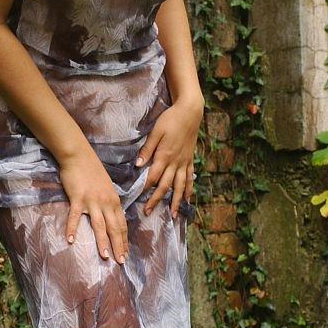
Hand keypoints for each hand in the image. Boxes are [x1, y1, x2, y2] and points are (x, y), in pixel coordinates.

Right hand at [59, 147, 128, 263]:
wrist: (79, 155)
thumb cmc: (92, 170)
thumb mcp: (106, 187)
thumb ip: (109, 202)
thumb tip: (112, 216)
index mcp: (114, 200)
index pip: (121, 224)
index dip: (123, 240)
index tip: (125, 253)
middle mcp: (106, 202)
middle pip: (114, 228)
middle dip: (118, 246)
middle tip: (120, 261)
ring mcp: (92, 201)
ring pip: (99, 225)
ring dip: (102, 242)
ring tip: (105, 257)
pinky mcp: (78, 198)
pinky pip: (75, 217)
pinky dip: (72, 228)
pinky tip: (70, 240)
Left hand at [135, 99, 202, 218]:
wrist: (190, 112)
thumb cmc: (170, 120)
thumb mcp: (156, 131)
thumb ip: (147, 149)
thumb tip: (138, 165)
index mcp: (165, 156)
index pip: (153, 177)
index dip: (145, 188)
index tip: (138, 198)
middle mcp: (175, 162)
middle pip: (165, 186)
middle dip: (156, 200)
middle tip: (148, 212)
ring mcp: (184, 162)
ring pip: (180, 186)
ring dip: (177, 202)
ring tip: (174, 215)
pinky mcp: (190, 160)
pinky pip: (190, 178)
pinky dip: (189, 190)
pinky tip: (189, 199)